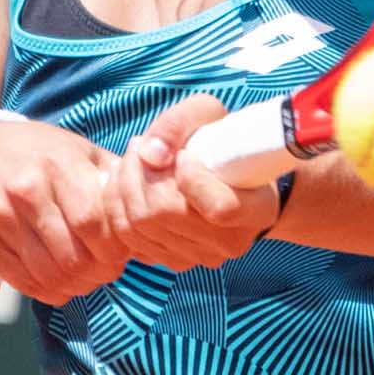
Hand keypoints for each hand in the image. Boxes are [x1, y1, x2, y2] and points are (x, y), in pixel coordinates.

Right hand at [0, 119, 125, 305]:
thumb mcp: (82, 152)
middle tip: (108, 271)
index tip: (122, 253)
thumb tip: (158, 207)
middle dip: (99, 273)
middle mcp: (25, 189)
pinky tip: (60, 281)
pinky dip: (48, 291)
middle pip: (72, 257)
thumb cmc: (43, 154)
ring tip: (87, 277)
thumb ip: (117, 179)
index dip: (114, 249)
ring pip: (48, 275)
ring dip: (76, 286)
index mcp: (58, 165)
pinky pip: (22, 282)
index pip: (93, 223)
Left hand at [102, 95, 278, 271]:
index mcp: (255, 209)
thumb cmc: (220, 141)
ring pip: (139, 225)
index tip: (185, 154)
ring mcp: (199, 256)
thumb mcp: (208, 114)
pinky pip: (127, 236)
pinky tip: (130, 182)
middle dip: (141, 172)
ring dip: (125, 183)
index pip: (220, 209)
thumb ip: (179, 123)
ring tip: (135, 160)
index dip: (192, 178)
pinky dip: (118, 204)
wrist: (225, 177)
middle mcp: (230, 242)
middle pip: (164, 213)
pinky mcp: (172, 260)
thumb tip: (150, 156)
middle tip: (142, 147)